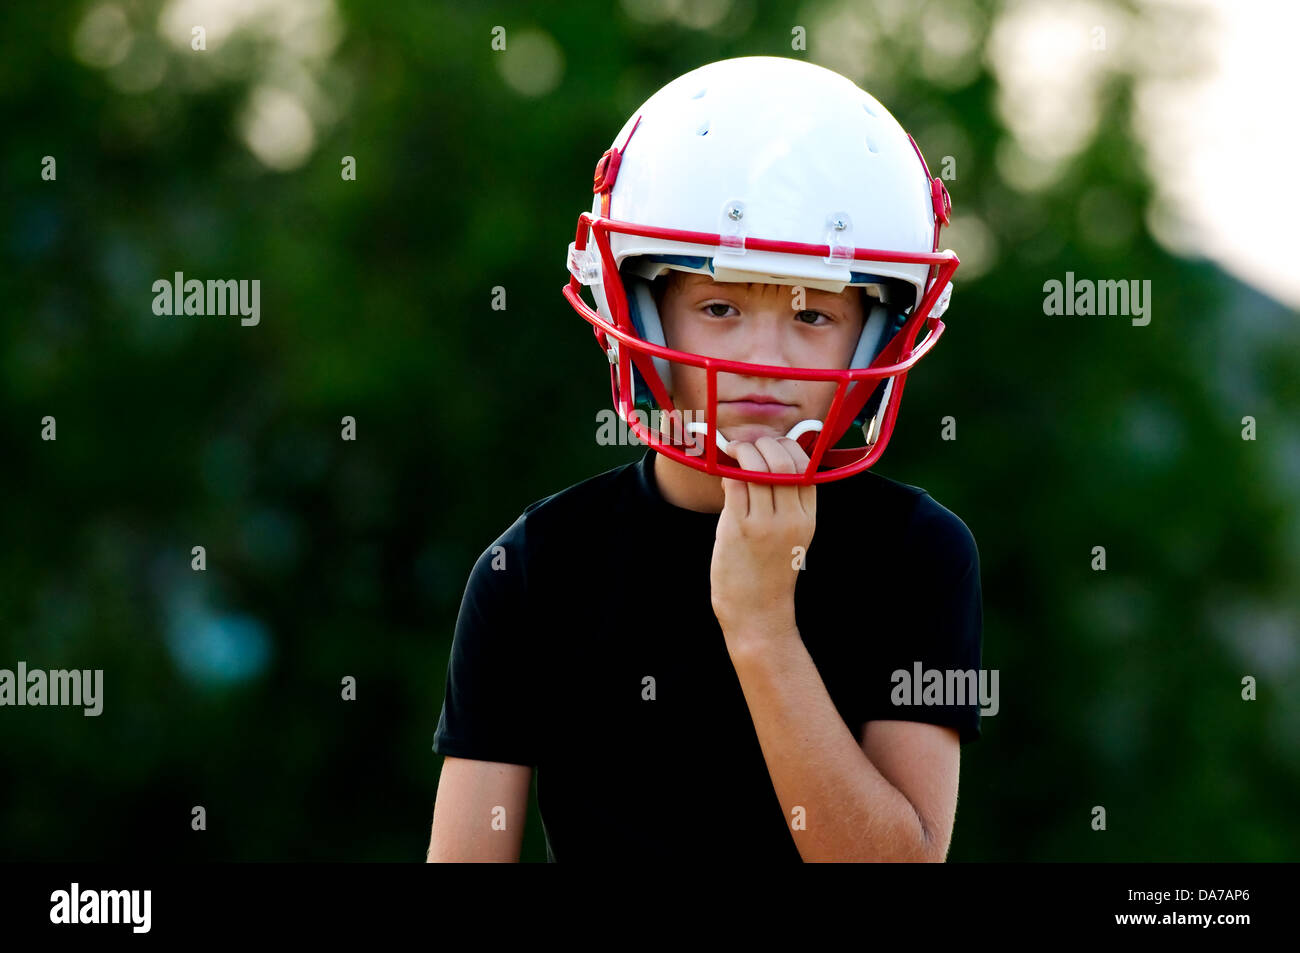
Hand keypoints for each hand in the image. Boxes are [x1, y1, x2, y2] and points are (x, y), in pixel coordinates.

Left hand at [710, 436, 815, 650]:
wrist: (758, 613)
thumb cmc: (769, 574)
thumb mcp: (790, 536)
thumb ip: (784, 503)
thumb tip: (758, 463)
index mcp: (808, 517)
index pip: (806, 467)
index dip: (788, 447)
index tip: (770, 445)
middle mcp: (792, 518)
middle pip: (784, 461)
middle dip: (765, 443)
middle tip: (748, 445)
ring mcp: (766, 523)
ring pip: (758, 467)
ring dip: (743, 451)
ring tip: (732, 452)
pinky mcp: (740, 528)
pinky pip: (735, 484)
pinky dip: (728, 471)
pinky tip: (724, 473)